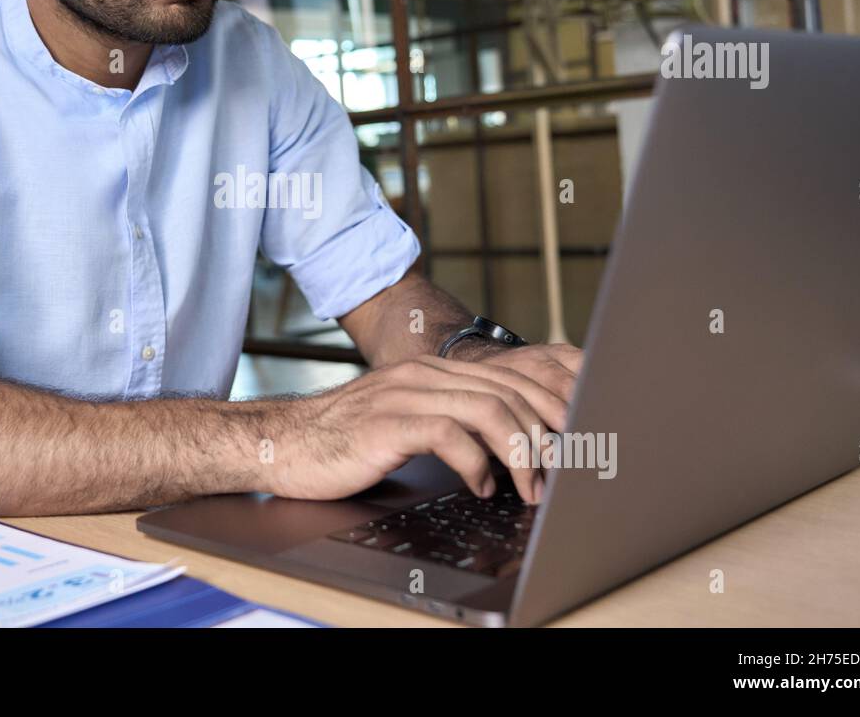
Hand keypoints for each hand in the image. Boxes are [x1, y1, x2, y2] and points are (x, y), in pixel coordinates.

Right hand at [259, 346, 584, 504]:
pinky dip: (475, 463)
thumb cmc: (344, 441)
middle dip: (548, 434)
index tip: (578, 441)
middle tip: (565, 473)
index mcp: (433, 371)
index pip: (511, 378)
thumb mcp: (405, 421)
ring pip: (489, 410)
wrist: (282, 442)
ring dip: (521, 453)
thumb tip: (507, 451)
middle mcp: (424, 375)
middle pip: (510, 391)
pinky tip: (480, 485)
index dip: (552, 408)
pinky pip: (448, 433)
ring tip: (530, 488)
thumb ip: (451, 422)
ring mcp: (405, 394)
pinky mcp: (387, 423)